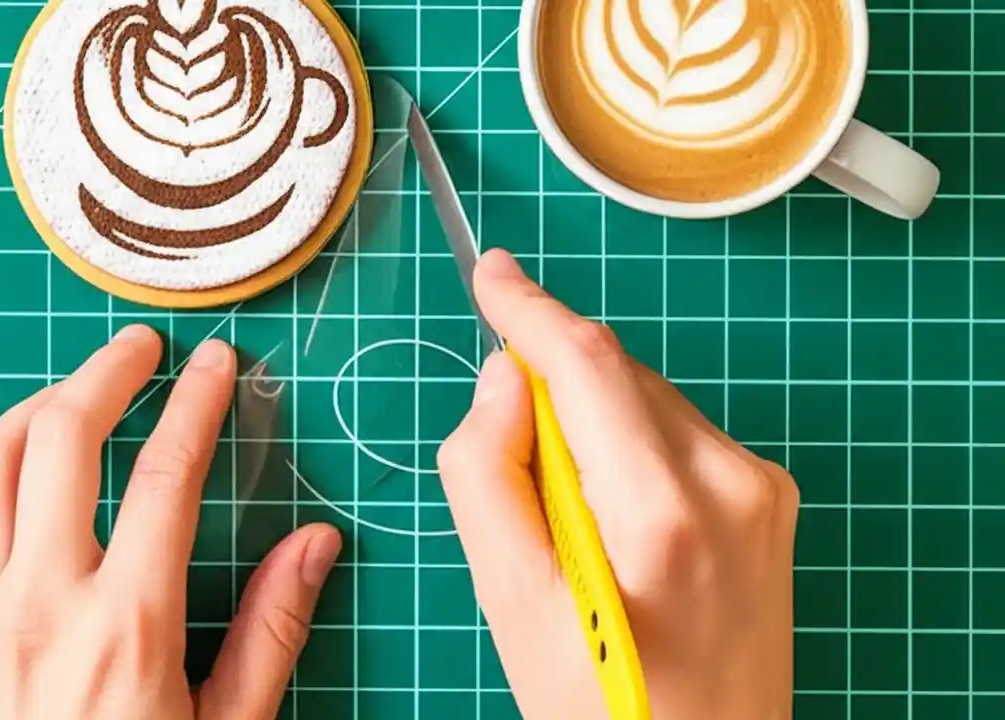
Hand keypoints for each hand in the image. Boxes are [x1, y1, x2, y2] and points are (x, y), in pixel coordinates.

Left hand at [0, 326, 341, 719]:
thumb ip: (270, 630)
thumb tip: (316, 544)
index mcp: (125, 626)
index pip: (167, 476)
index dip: (196, 404)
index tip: (215, 363)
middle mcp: (39, 601)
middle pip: (62, 437)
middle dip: (107, 372)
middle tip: (143, 347)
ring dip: (40, 405)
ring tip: (84, 390)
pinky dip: (3, 466)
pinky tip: (40, 473)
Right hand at [438, 250, 797, 719]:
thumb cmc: (597, 705)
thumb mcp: (509, 601)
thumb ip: (487, 474)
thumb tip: (505, 379)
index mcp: (660, 509)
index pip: (587, 364)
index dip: (530, 308)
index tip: (489, 272)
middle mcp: (730, 479)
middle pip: (618, 375)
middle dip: (552, 384)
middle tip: (514, 459)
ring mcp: (761, 488)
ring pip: (648, 400)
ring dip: (591, 419)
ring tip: (571, 515)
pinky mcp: (771, 499)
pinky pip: (678, 434)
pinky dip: (631, 447)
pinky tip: (616, 519)